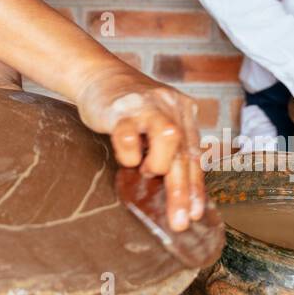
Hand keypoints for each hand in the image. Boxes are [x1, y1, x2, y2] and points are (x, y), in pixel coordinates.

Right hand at [75, 65, 204, 231]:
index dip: (196, 187)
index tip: (196, 214)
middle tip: (179, 221)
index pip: (194, 155)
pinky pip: (128, 135)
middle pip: (184, 153)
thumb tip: (178, 189)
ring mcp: (147, 106)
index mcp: (183, 113)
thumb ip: (168, 147)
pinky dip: (128, 153)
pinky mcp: (120, 109)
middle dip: (182, 191)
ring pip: (169, 137)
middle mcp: (170, 107)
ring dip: (159, 164)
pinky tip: (126, 157)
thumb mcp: (155, 122)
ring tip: (145, 171)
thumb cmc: (127, 107)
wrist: (97, 73)